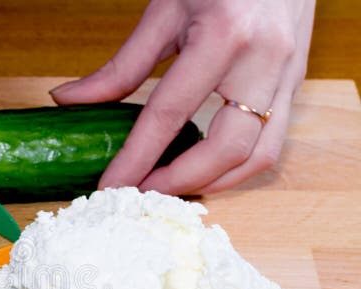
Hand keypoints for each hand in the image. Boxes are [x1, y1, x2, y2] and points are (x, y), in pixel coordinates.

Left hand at [51, 0, 314, 194]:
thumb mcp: (163, 11)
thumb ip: (122, 65)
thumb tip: (69, 100)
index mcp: (224, 36)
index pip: (170, 114)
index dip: (137, 158)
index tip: (112, 187)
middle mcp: (264, 59)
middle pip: (226, 148)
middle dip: (181, 183)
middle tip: (143, 194)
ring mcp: (288, 73)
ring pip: (259, 156)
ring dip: (213, 183)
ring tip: (171, 188)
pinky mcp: (296, 83)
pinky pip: (272, 142)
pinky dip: (236, 167)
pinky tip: (203, 170)